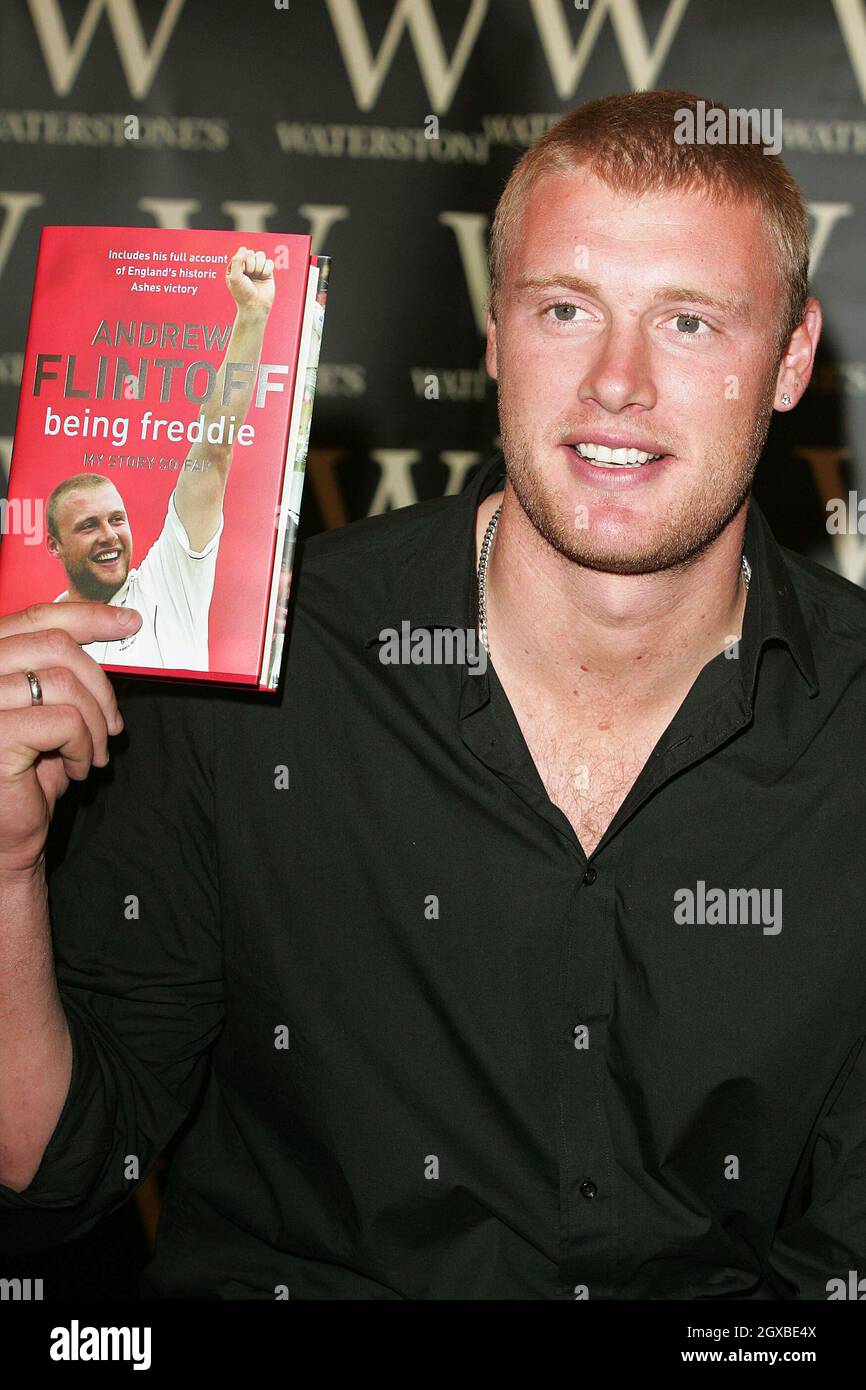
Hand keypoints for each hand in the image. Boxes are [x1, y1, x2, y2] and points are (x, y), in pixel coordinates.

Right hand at [0, 603, 141, 876]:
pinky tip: (76, 769)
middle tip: (112, 724)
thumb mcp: (46, 708)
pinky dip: (84, 747)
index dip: (88, 615)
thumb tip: (116, 628)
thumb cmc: (26, 771)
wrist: (5, 832)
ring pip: (65, 683)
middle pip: (56, 645)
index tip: (128, 623)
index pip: (37, 617)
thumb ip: (63, 669)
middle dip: (100, 684)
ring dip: (94, 723)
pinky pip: (65, 722)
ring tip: (92, 754)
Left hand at [226, 246, 274, 317]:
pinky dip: (267, 270)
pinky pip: (270, 262)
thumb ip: (236, 261)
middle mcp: (246, 266)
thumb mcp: (233, 277)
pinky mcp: (267, 273)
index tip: (242, 273)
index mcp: (236, 266)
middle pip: (252, 252)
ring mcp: (257, 269)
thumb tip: (245, 250)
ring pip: (261, 255)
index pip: (242, 251)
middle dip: (251, 265)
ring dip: (259, 266)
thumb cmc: (242, 294)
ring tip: (256, 277)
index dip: (243, 260)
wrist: (255, 306)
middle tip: (249, 276)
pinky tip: (263, 278)